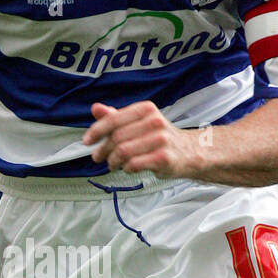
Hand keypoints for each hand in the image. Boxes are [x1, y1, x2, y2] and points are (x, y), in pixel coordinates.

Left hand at [83, 101, 197, 177]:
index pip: (114, 119)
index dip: (97, 131)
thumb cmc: (160, 137)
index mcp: (146, 109)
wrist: (190, 151)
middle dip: (103, 150)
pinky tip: (127, 167)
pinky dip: (126, 168)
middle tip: (98, 157)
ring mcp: (160, 140)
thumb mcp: (139, 122)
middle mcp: (154, 122)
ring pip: (123, 152)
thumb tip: (96, 109)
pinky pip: (133, 164)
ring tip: (112, 164)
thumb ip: (117, 116)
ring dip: (113, 161)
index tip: (87, 141)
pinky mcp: (163, 158)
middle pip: (116, 138)